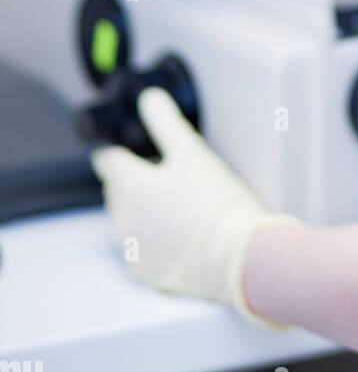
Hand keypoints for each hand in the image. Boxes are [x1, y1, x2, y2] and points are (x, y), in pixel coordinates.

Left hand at [90, 86, 303, 329]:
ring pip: (128, 219)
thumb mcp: (192, 152)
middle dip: (136, 182)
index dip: (120, 151)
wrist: (237, 256)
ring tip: (181, 207)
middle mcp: (121, 218)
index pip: (107, 160)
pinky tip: (181, 235)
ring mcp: (131, 248)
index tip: (135, 151)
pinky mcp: (145, 272)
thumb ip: (165, 122)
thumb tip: (148, 98)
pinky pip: (142, 248)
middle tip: (172, 179)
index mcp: (128, 184)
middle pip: (118, 190)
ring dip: (144, 211)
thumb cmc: (216, 202)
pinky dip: (154, 240)